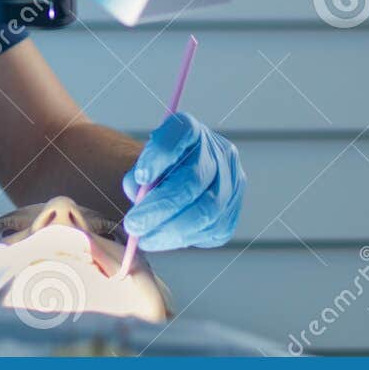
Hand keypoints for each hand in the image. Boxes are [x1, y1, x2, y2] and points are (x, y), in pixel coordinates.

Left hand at [122, 113, 244, 251]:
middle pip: (193, 180)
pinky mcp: (234, 208)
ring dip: (172, 231)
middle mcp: (219, 150)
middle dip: (161, 208)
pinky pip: (214, 229)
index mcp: (192, 129)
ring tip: (145, 239)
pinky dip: (188, 238)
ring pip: (207, 211)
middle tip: (134, 225)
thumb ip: (137, 177)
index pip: (180, 133)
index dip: (160, 156)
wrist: (180, 177)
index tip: (140, 178)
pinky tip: (166, 239)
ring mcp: (233, 180)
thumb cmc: (158, 170)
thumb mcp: (143, 164)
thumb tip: (138, 195)